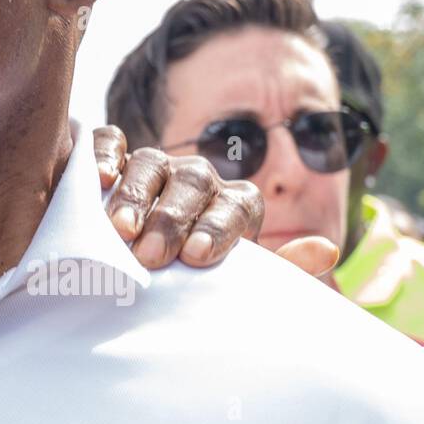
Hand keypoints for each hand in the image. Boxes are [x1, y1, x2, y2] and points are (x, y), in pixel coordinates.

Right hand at [93, 126, 340, 273]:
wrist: (137, 271)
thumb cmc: (189, 281)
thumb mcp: (232, 283)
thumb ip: (276, 271)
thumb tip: (325, 249)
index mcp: (232, 204)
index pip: (239, 204)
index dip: (219, 229)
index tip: (196, 258)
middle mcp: (195, 179)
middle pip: (194, 182)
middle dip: (172, 219)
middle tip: (151, 256)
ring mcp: (154, 166)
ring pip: (150, 162)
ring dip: (136, 194)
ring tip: (119, 229)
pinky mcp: (112, 158)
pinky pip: (109, 140)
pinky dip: (105, 153)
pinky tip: (98, 177)